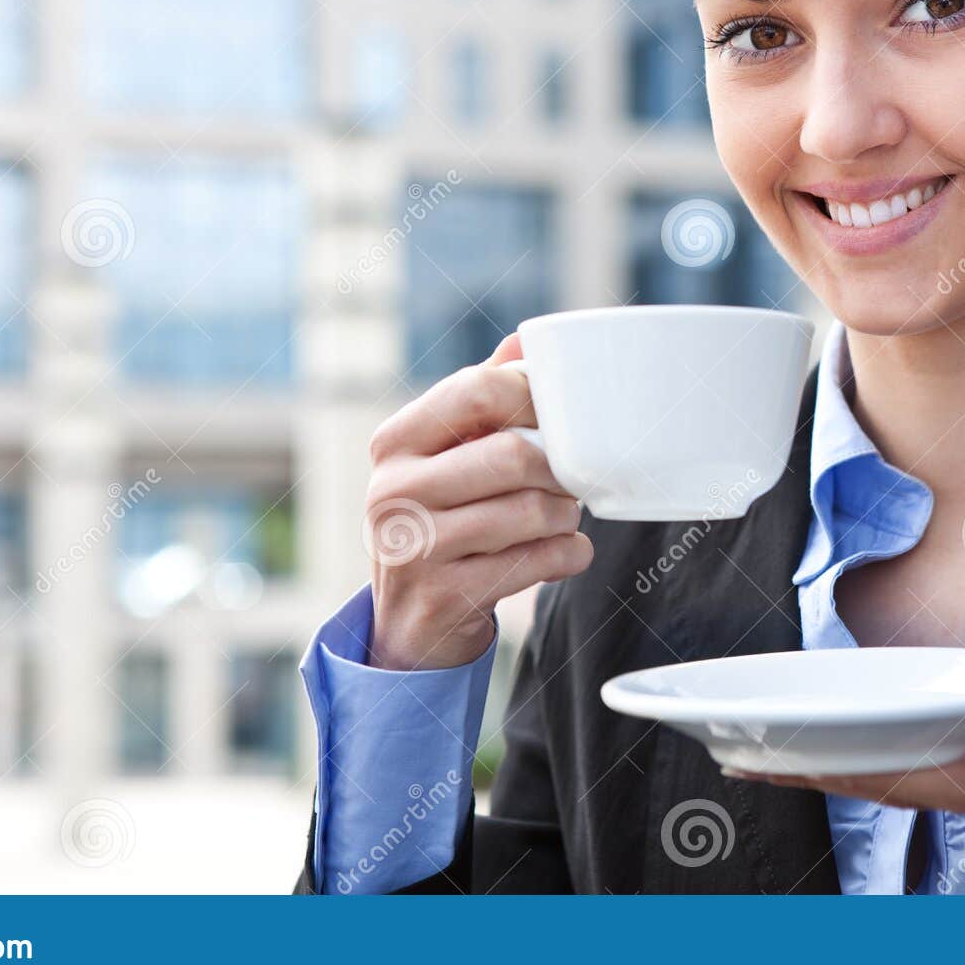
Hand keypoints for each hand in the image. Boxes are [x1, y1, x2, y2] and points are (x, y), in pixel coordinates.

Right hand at [362, 333, 593, 671]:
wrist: (407, 623)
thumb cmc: (437, 521)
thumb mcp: (441, 457)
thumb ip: (479, 398)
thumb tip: (527, 340)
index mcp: (394, 443)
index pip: (477, 391)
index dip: (534, 396)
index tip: (556, 416)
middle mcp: (394, 492)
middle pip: (513, 454)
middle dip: (559, 467)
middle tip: (569, 477)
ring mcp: (416, 548)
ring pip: (533, 511)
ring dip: (566, 514)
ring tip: (562, 515)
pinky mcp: (447, 596)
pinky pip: (541, 561)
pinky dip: (570, 553)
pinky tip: (563, 551)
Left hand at [727, 664, 964, 892]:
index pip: (934, 773)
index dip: (854, 768)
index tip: (784, 760)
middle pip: (907, 783)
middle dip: (822, 774)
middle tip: (740, 756)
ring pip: (921, 778)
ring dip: (848, 766)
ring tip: (773, 750)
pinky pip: (949, 768)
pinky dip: (895, 756)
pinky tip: (862, 743)